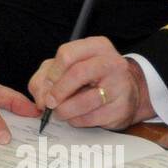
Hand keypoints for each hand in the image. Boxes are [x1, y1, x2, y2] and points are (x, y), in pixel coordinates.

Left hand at [28, 36, 156, 129]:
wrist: (125, 93)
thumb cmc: (90, 78)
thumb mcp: (65, 69)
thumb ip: (45, 79)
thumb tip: (42, 98)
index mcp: (97, 46)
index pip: (67, 54)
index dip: (53, 73)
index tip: (47, 85)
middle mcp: (112, 62)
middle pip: (77, 73)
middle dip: (58, 92)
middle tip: (49, 103)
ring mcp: (120, 85)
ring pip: (84, 101)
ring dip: (65, 110)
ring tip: (60, 112)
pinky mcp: (121, 108)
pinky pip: (91, 118)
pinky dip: (77, 120)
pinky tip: (76, 116)